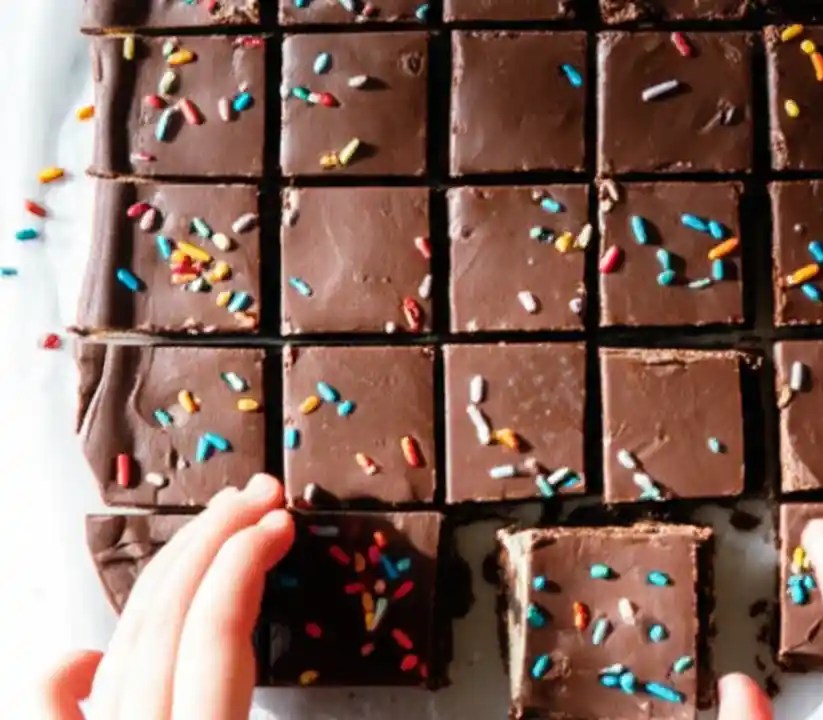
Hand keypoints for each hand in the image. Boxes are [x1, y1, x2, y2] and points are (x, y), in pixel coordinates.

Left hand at [32, 474, 293, 719]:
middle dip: (215, 542)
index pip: (218, 631)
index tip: (278, 524)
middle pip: (169, 618)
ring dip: (167, 580)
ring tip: (209, 537)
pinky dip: (65, 670)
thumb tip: (386, 683)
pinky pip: (50, 707)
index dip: (246, 565)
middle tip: (257, 499)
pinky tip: (86, 652)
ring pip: (122, 644)